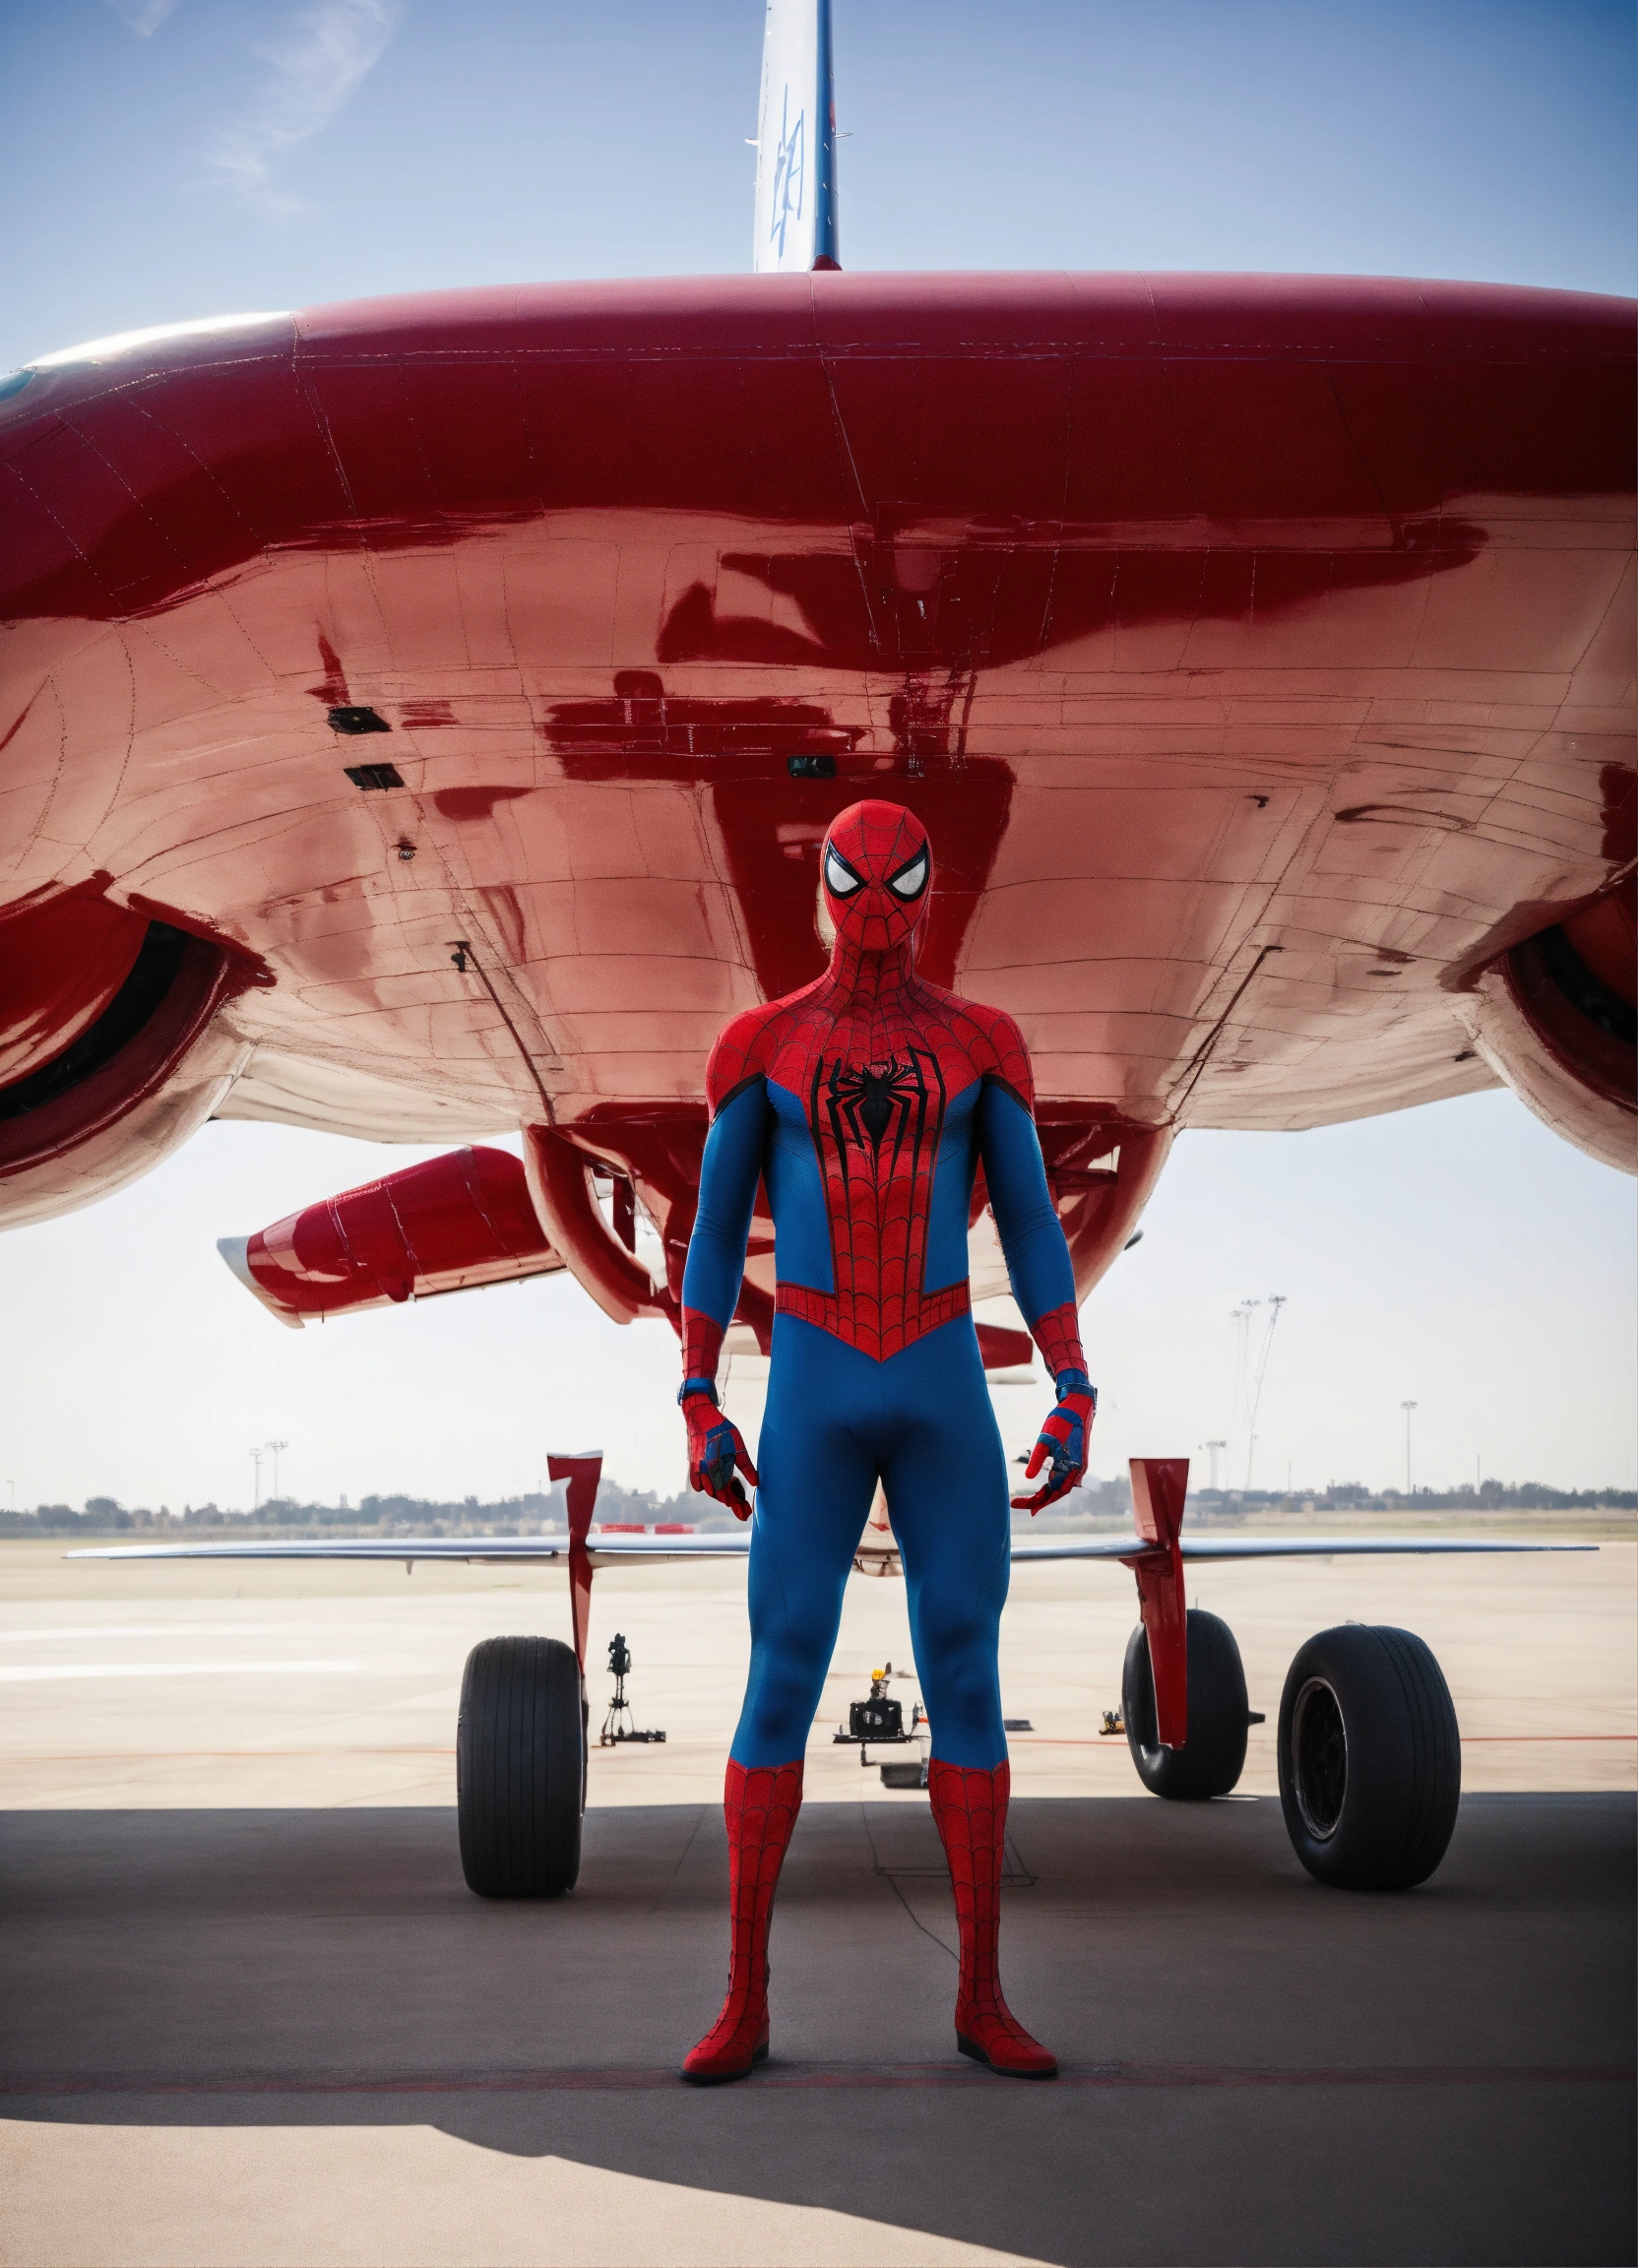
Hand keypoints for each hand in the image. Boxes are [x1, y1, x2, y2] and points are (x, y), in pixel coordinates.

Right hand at [681, 1385, 758, 1518]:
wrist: (700, 1416)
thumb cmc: (721, 1429)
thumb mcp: (738, 1445)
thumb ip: (746, 1466)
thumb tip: (756, 1482)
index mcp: (717, 1467)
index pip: (727, 1494)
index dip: (736, 1505)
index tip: (745, 1513)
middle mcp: (705, 1471)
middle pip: (718, 1495)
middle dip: (730, 1502)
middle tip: (741, 1508)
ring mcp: (697, 1469)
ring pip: (708, 1490)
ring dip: (719, 1495)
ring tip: (730, 1497)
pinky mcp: (692, 1465)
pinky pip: (698, 1484)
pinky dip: (707, 1488)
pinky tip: (715, 1485)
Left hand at [1010, 1370, 1095, 1513]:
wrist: (1079, 1406)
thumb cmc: (1061, 1421)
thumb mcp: (1045, 1440)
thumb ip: (1037, 1460)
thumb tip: (1027, 1477)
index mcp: (1071, 1467)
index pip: (1052, 1493)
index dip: (1035, 1501)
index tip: (1016, 1504)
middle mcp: (1078, 1470)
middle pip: (1057, 1493)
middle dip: (1039, 1501)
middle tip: (1019, 1505)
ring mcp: (1079, 1466)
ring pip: (1062, 1487)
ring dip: (1047, 1495)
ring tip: (1030, 1501)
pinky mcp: (1077, 1461)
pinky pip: (1065, 1479)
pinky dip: (1054, 1485)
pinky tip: (1045, 1487)